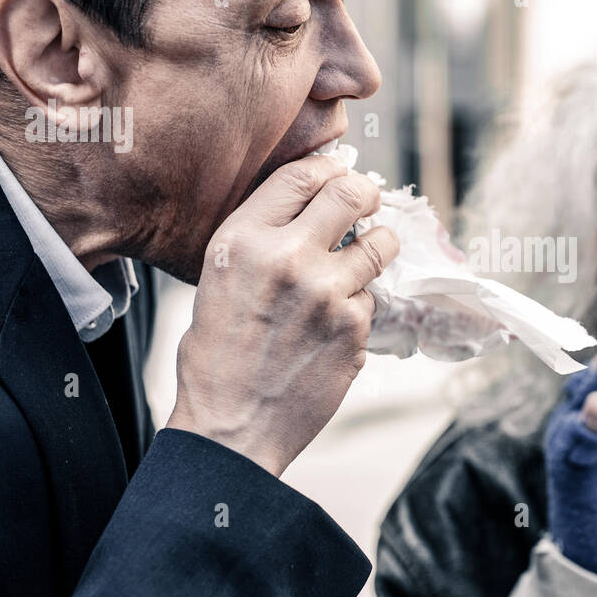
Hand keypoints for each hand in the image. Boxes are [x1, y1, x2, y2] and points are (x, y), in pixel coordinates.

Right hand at [167, 153, 398, 476]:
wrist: (230, 427)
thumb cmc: (216, 357)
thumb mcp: (219, 279)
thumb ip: (261, 239)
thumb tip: (310, 209)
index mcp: (244, 240)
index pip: (303, 175)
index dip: (329, 169)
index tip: (339, 177)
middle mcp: (288, 257)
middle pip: (352, 192)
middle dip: (366, 194)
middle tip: (367, 203)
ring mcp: (328, 293)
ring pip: (379, 245)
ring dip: (377, 247)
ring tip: (361, 261)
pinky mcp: (354, 328)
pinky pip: (372, 299)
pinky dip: (359, 308)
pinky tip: (332, 328)